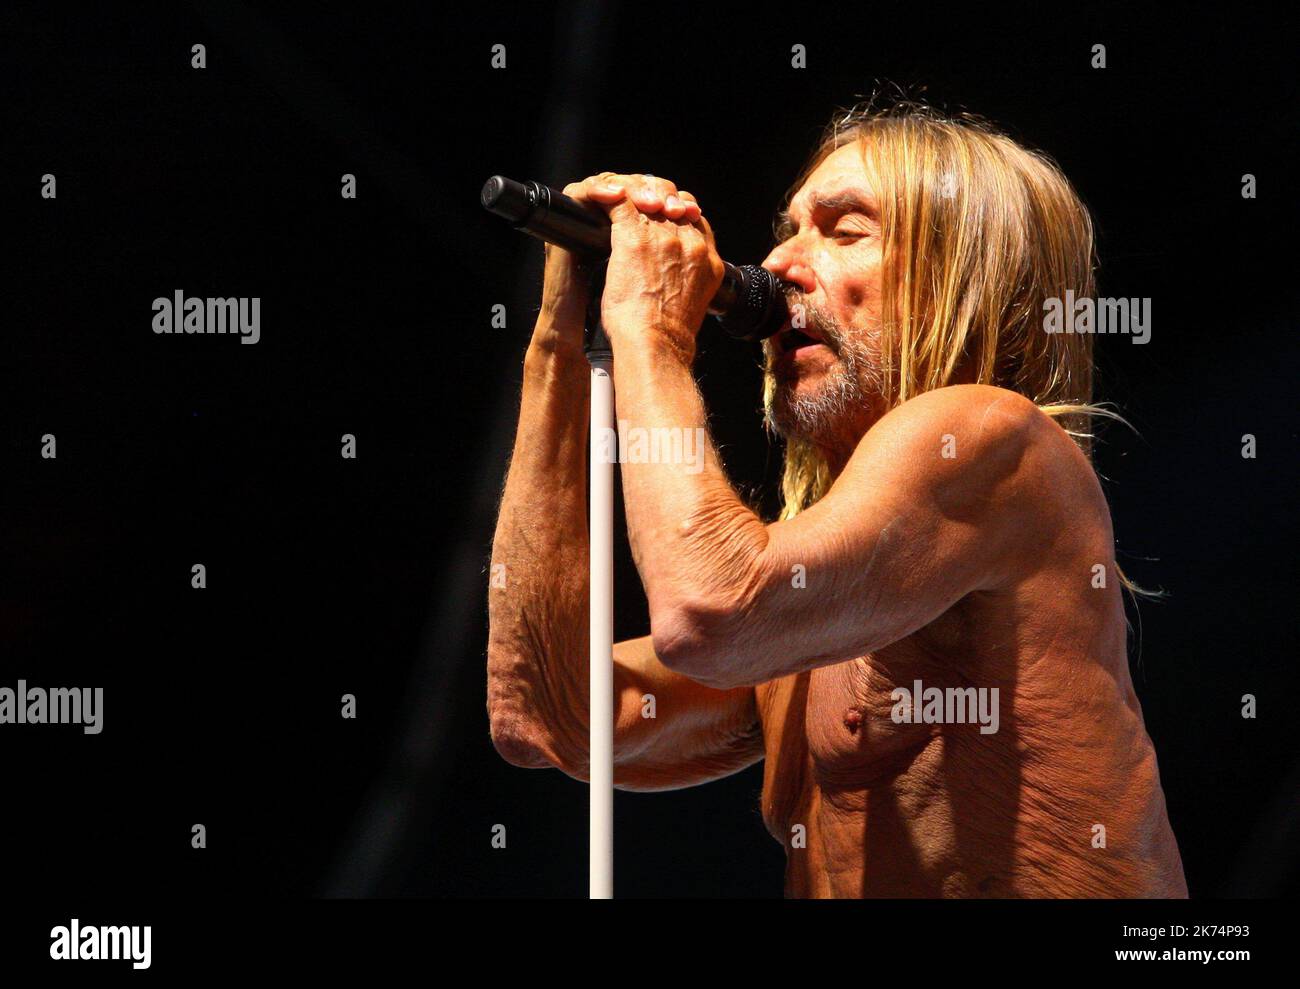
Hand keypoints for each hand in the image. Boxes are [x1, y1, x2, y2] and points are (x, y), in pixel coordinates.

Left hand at [582, 172, 724, 362]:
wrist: (654, 344)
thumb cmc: (667, 336)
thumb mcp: (693, 305)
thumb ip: (690, 281)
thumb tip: (675, 278)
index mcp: (710, 262)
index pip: (698, 222)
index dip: (681, 216)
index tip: (668, 221)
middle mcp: (691, 244)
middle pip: (673, 207)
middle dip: (657, 205)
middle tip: (640, 210)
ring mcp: (663, 238)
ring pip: (648, 201)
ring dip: (634, 200)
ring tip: (619, 204)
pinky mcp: (633, 237)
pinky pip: (620, 203)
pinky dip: (609, 199)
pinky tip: (601, 201)